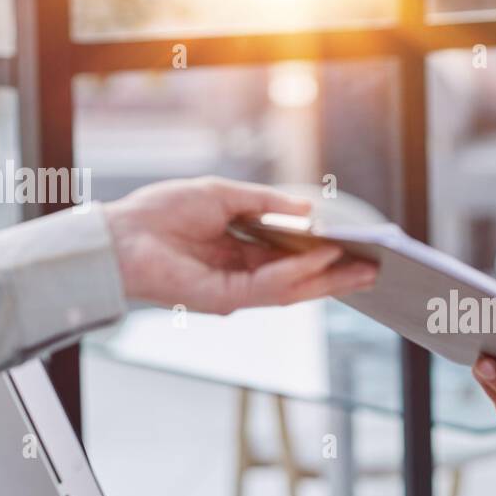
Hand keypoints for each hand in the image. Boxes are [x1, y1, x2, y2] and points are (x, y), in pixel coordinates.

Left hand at [101, 176, 378, 313]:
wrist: (120, 234)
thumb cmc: (162, 212)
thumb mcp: (223, 196)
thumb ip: (266, 203)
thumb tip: (308, 211)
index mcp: (242, 254)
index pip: (293, 259)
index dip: (326, 255)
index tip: (357, 249)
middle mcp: (243, 277)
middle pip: (301, 280)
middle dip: (339, 276)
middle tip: (376, 269)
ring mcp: (236, 291)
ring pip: (294, 290)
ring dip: (329, 279)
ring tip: (362, 268)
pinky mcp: (224, 299)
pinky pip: (270, 286)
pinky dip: (298, 271)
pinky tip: (321, 257)